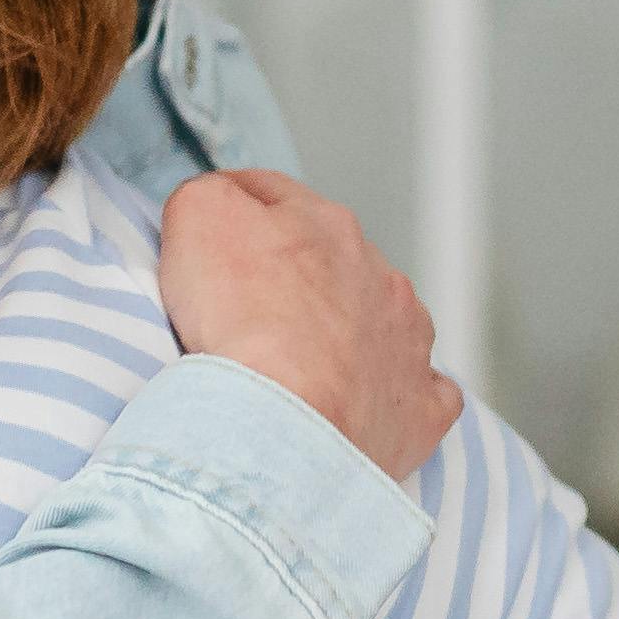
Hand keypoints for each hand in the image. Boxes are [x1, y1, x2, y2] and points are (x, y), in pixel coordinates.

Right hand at [158, 171, 460, 481]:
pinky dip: (394, 392)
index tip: (210, 231)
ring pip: (381, 319)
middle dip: (293, 273)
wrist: (286, 423)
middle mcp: (377, 276)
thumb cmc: (245, 323)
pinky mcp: (417, 408)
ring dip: (348, 329)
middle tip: (243, 308)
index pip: (272, 195)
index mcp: (325, 226)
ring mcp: (405, 342)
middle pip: (329, 260)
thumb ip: (208, 194)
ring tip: (300, 363)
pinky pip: (421, 390)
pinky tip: (368, 403)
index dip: (233, 208)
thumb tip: (216, 199)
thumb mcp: (197, 218)